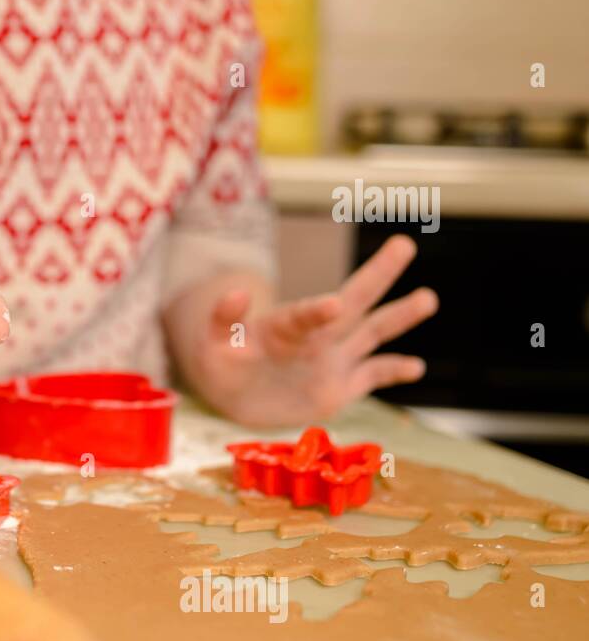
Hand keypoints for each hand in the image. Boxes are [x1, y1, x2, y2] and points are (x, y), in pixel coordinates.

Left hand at [195, 235, 438, 426]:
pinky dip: (394, 371)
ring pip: (371, 333)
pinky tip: (416, 366)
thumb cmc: (222, 363)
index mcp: (285, 325)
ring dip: (399, 317)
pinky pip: (372, 376)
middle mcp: (316, 336)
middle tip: (403, 244)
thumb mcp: (212, 343)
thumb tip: (235, 292)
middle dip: (377, 274)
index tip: (332, 304)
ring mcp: (331, 360)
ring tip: (428, 298)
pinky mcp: (339, 387)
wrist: (235, 396)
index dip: (317, 311)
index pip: (304, 315)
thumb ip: (222, 319)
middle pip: (353, 302)